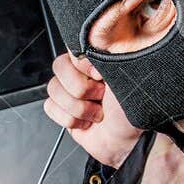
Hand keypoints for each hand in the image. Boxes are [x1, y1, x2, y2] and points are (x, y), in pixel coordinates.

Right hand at [44, 53, 141, 167]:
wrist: (129, 144)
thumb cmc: (133, 111)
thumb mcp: (125, 75)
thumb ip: (105, 53)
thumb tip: (89, 39)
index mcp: (98, 59)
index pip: (73, 48)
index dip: (83, 65)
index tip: (100, 77)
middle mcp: (83, 72)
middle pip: (59, 67)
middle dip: (81, 89)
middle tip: (100, 98)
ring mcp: (72, 92)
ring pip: (53, 89)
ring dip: (78, 108)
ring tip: (97, 113)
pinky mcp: (64, 110)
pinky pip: (50, 107)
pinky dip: (70, 119)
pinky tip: (86, 122)